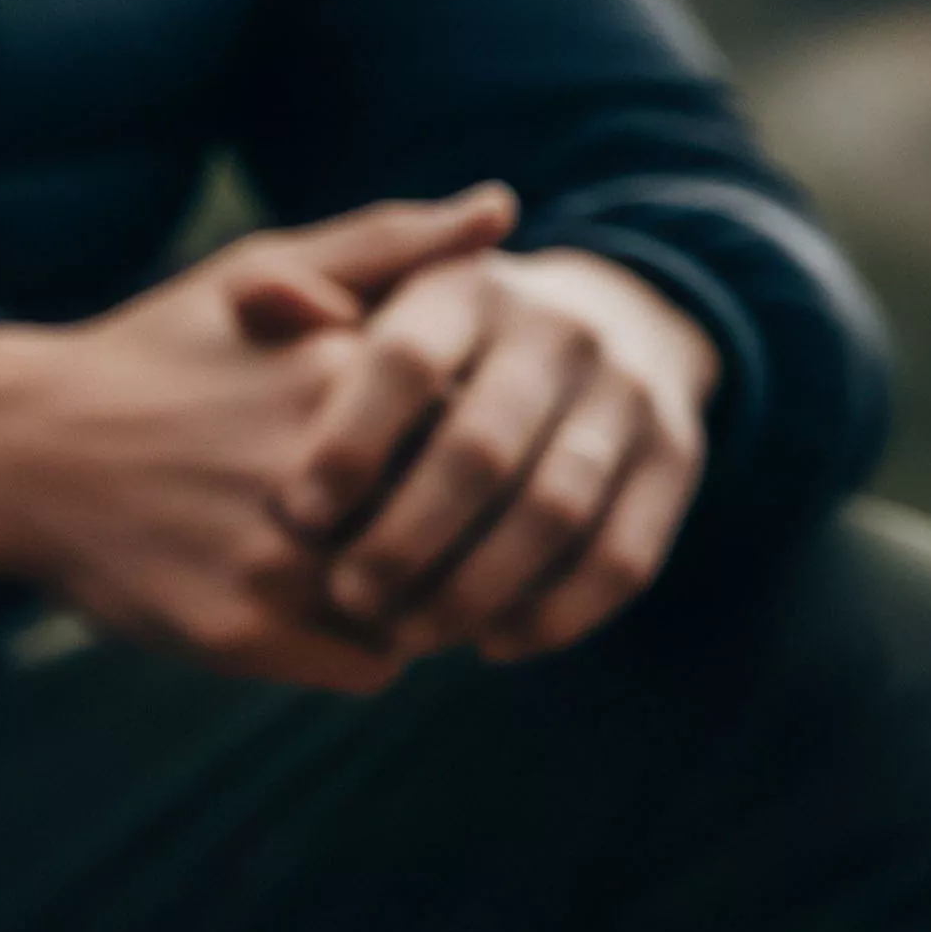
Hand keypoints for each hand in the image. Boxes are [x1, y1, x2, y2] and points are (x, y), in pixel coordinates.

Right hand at [0, 191, 521, 692]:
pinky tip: (316, 604)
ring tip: (364, 560)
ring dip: (417, 593)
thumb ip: (386, 243)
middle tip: (405, 514)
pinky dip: (361, 644)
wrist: (14, 451)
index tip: (434, 442)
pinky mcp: (240, 635)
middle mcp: (316, 472)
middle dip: (453, 527)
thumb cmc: (155, 355)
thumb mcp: (259, 270)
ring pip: (430, 604)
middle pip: (464, 524)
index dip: (474, 443)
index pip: (489, 431)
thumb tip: (502, 210)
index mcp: (340, 375)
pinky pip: (371, 664)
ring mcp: (278, 562)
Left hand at [279, 245, 717, 661]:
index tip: (295, 515)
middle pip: (481, 450)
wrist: (603, 319)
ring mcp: (629, 395)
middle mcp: (561, 331)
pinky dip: (557, 611)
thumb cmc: (435, 333)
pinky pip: (623, 554)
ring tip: (407, 634)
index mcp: (468, 287)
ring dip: (476, 588)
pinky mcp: (676, 459)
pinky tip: (491, 643)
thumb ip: (303, 294)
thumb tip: (254, 296)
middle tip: (346, 596)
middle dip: (407, 537)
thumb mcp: (369, 293)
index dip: (349, 444)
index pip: (404, 363)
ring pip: (554, 510)